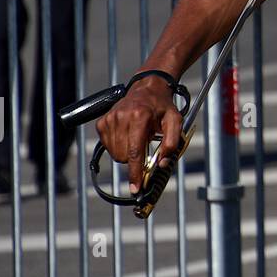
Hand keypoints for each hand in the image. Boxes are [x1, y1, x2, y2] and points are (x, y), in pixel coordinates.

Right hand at [96, 77, 182, 193]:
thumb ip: (172, 143)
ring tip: (137, 137)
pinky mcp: (102, 122)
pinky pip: (108, 146)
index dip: (135, 173)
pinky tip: (127, 134)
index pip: (135, 152)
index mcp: (139, 117)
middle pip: (125, 156)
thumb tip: (163, 164)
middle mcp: (121, 117)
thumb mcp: (175, 121)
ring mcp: (109, 119)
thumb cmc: (162, 106)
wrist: (147, 88)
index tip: (135, 188)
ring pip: (115, 154)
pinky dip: (118, 146)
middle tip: (145, 148)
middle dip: (135, 159)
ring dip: (127, 153)